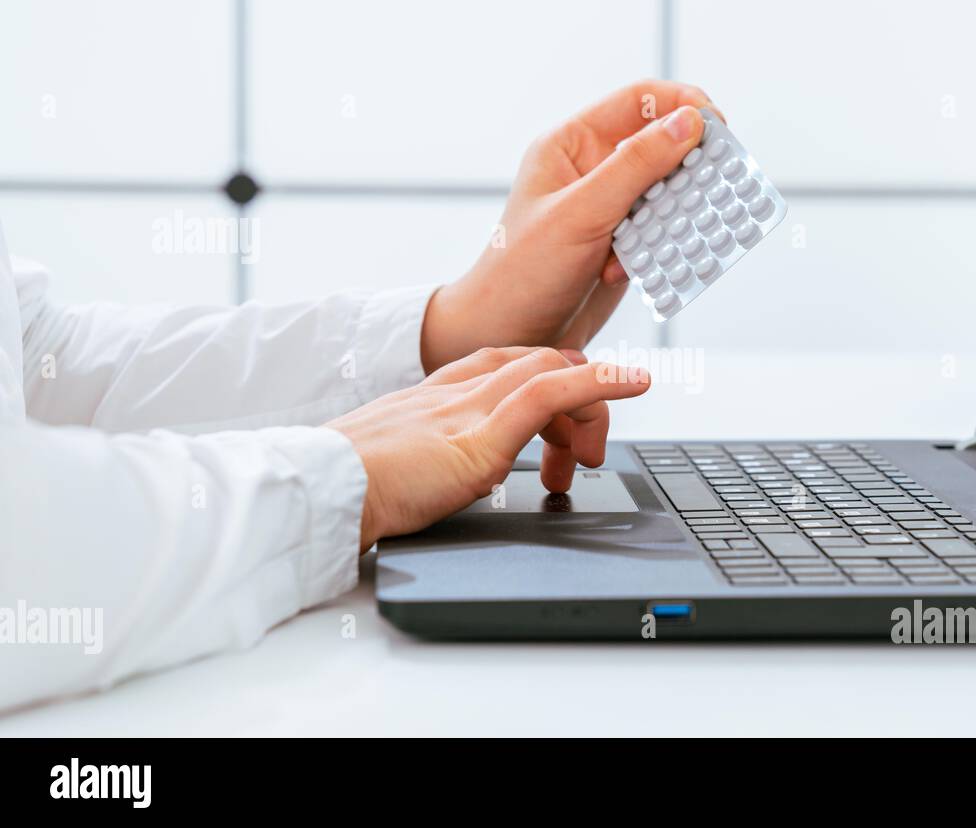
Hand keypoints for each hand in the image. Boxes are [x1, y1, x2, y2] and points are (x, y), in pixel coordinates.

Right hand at [326, 347, 649, 549]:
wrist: (312, 493)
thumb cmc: (339, 488)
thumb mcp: (387, 464)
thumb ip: (419, 458)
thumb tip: (435, 475)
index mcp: (428, 396)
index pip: (500, 362)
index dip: (541, 371)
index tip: (565, 398)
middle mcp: (453, 392)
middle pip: (533, 362)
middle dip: (573, 389)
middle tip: (585, 443)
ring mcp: (468, 410)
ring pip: (548, 371)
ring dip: (595, 392)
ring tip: (614, 420)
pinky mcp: (479, 438)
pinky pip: (550, 396)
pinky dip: (599, 384)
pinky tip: (634, 383)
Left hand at [420, 80, 722, 371]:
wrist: (509, 337)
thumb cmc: (523, 272)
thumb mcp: (581, 213)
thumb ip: (636, 166)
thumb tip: (689, 123)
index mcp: (573, 144)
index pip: (639, 101)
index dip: (683, 106)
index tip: (717, 129)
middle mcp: (593, 169)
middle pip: (662, 145)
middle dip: (688, 168)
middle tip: (711, 189)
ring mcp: (610, 207)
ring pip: (668, 192)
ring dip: (675, 217)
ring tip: (662, 243)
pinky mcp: (624, 243)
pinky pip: (663, 231)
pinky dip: (663, 248)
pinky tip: (632, 272)